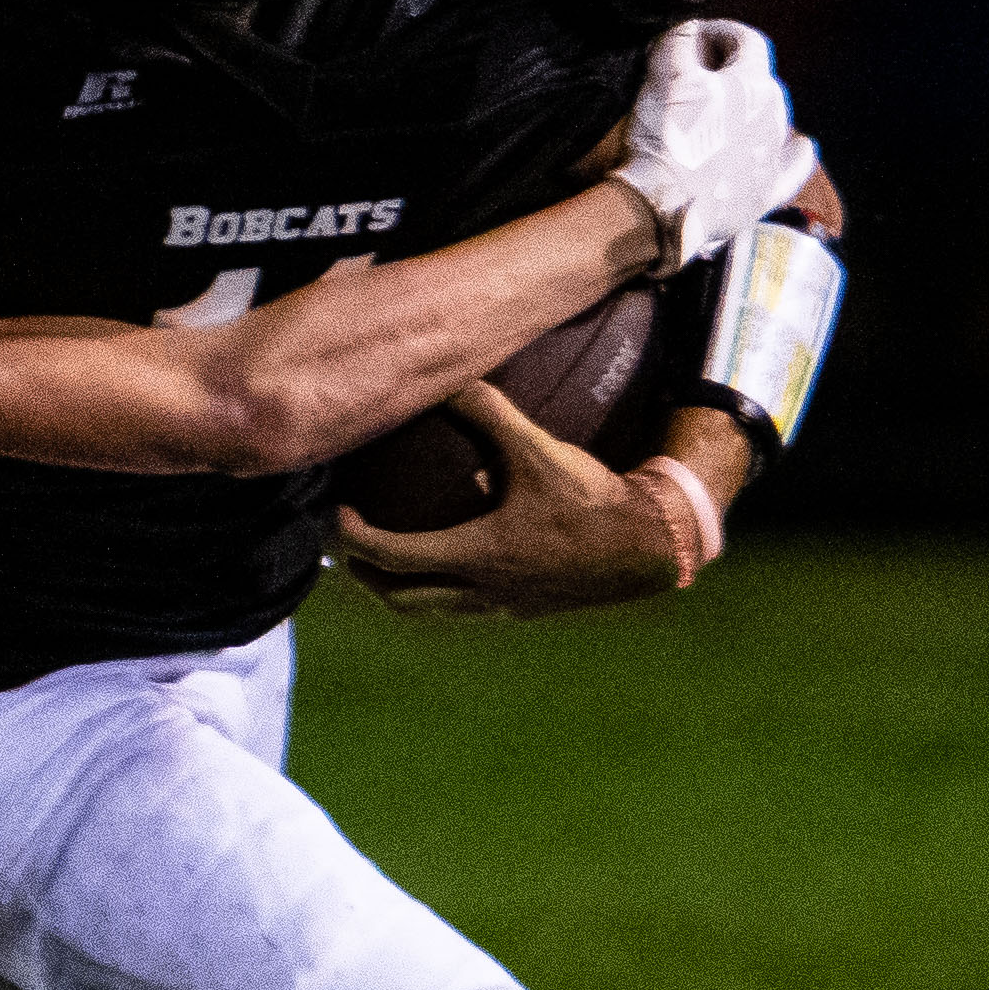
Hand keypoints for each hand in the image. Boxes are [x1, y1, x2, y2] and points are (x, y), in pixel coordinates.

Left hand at [332, 385, 683, 619]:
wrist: (649, 546)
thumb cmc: (591, 499)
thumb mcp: (538, 450)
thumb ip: (489, 413)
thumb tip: (450, 378)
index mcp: (475, 555)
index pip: (391, 556)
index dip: (354, 538)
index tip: (340, 514)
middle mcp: (480, 591)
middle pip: (399, 598)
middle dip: (365, 575)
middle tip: (351, 544)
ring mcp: (501, 607)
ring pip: (429, 612)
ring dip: (398, 589)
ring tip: (385, 559)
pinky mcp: (522, 610)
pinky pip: (461, 611)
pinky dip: (436, 593)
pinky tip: (444, 566)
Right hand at [614, 19, 820, 266]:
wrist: (662, 209)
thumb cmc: (664, 141)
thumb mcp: (663, 77)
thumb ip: (679, 42)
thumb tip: (690, 30)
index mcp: (753, 82)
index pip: (747, 40)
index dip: (721, 32)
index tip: (696, 37)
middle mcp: (775, 115)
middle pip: (760, 79)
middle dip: (731, 72)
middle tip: (696, 75)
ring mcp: (774, 156)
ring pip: (773, 119)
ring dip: (749, 110)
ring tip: (721, 114)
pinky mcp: (767, 192)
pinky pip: (792, 167)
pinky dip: (794, 154)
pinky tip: (801, 147)